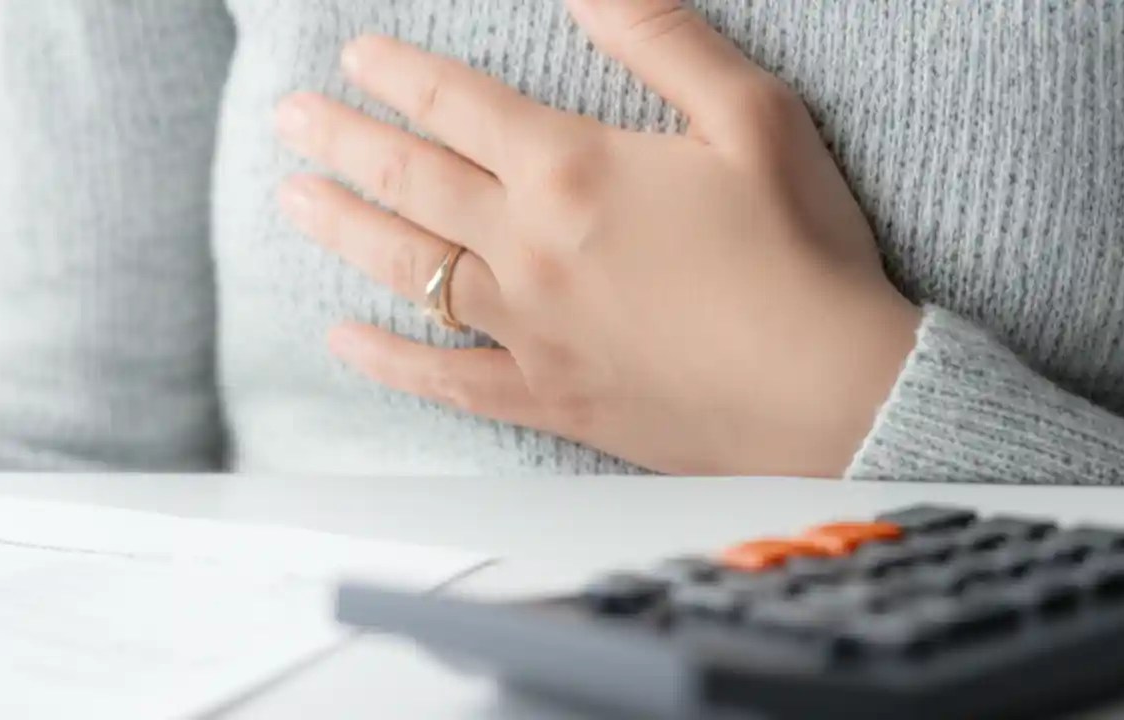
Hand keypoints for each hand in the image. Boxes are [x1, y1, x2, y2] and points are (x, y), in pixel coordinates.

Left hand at [275, 0, 920, 476]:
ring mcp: (526, 329)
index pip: (457, 105)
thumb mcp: (751, 115)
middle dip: (343, 140)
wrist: (832, 393)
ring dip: (344, 228)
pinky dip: (387, 361)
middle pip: (410, 180)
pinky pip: (442, 379)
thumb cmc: (801, 250)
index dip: (400, 73)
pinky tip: (343, 340)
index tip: (357, 57)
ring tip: (292, 199)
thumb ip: (660, 38)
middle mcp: (527, 247)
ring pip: (406, 269)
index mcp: (570, 170)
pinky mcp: (543, 396)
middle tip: (291, 119)